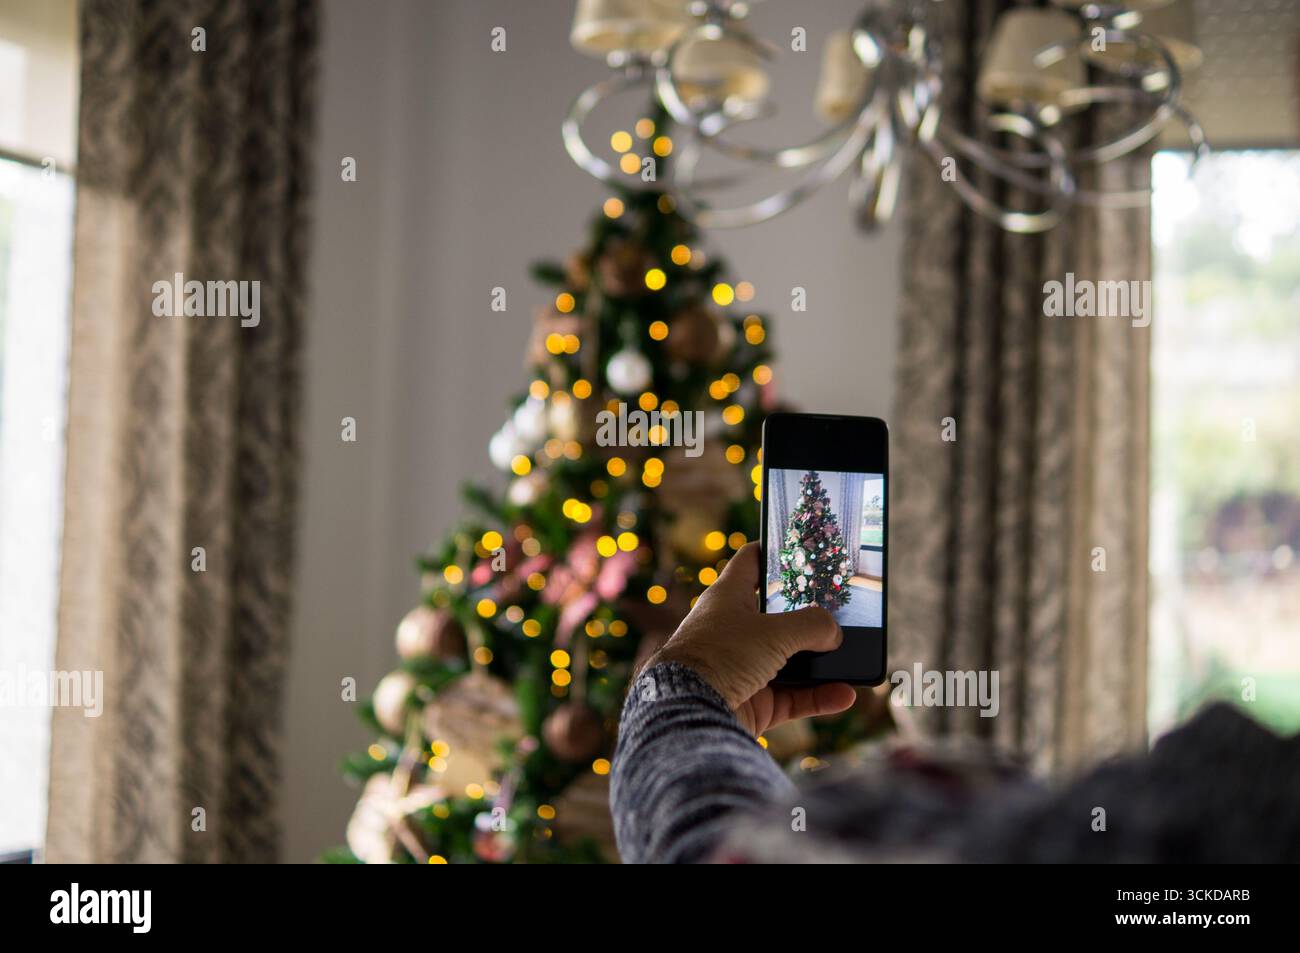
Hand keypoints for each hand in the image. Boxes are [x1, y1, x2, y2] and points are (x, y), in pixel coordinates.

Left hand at [644, 542, 856, 735]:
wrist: (689, 710)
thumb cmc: (721, 656)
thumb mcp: (774, 631)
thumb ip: (812, 625)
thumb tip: (834, 633)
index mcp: (729, 597)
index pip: (752, 561)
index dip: (775, 551)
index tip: (801, 548)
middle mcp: (735, 629)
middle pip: (779, 615)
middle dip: (810, 615)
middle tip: (842, 608)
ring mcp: (744, 666)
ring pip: (791, 659)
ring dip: (821, 661)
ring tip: (852, 656)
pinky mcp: (753, 701)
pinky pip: (794, 696)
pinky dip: (819, 696)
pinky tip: (845, 694)